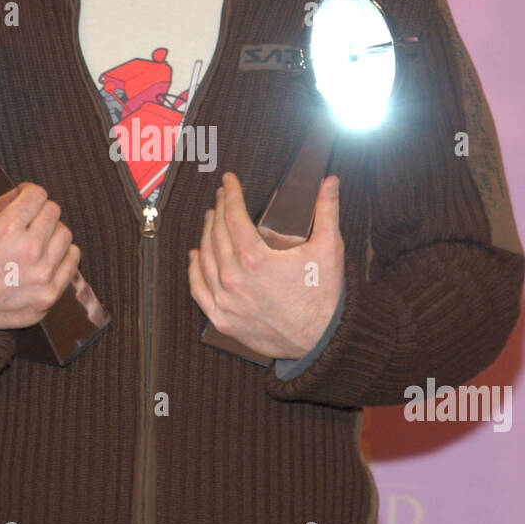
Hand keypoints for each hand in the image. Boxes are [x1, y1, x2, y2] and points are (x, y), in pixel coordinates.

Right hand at [0, 184, 80, 333]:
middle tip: (23, 220)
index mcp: (6, 229)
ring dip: (50, 232)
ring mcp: (41, 275)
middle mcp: (29, 251)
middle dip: (37, 211)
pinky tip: (46, 256)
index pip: (37, 194)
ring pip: (65, 235)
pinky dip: (62, 256)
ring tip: (33, 238)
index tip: (18, 200)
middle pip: (53, 212)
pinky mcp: (48, 295)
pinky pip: (71, 263)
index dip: (24, 193)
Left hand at [188, 170, 343, 359]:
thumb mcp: (329, 249)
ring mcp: (226, 301)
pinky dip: (195, 270)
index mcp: (255, 259)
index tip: (229, 181)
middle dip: (219, 210)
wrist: (322, 341)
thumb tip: (329, 182)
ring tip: (211, 218)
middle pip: (217, 234)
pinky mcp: (223, 320)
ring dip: (206, 235)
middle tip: (222, 196)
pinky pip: (199, 290)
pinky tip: (196, 256)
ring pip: (205, 259)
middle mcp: (234, 279)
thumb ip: (327, 211)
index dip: (231, 194)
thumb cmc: (324, 298)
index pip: (234, 216)